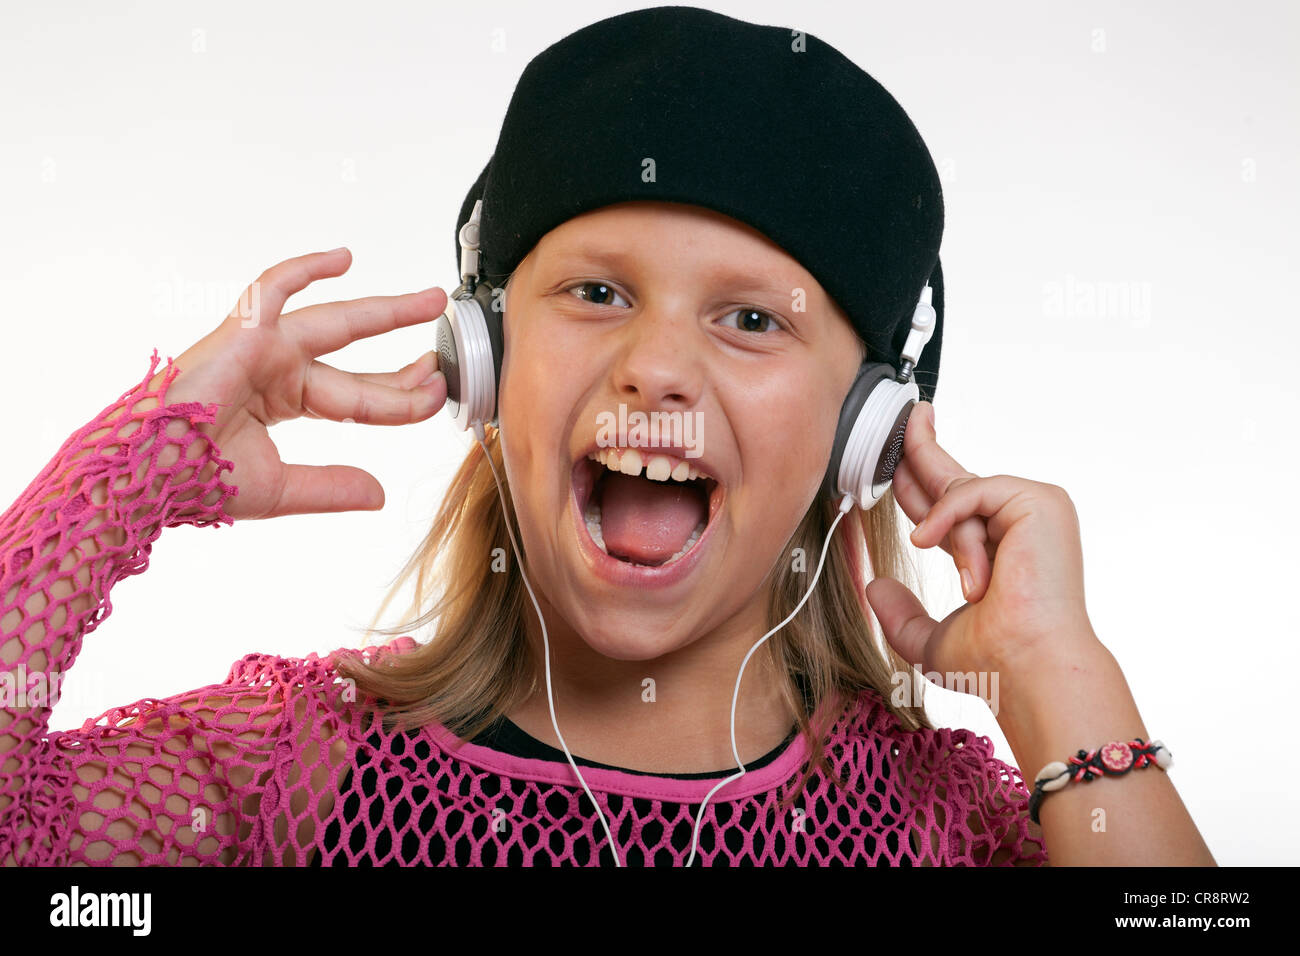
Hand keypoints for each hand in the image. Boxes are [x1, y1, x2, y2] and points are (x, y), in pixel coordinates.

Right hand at [145, 247, 448, 519]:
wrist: (149, 471)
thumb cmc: (197, 479)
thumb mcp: (281, 488)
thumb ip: (331, 487)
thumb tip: (380, 495)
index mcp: (286, 400)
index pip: (360, 396)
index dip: (402, 400)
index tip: (435, 399)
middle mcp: (279, 368)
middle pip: (358, 357)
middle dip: (404, 356)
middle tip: (445, 354)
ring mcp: (262, 346)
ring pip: (337, 321)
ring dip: (386, 310)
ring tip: (431, 301)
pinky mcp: (242, 331)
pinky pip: (273, 287)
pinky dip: (304, 268)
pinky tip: (342, 257)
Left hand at [865, 401, 1098, 681]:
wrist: (1031, 669)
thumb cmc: (996, 665)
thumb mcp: (930, 639)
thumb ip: (901, 615)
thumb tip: (874, 586)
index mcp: (997, 545)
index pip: (949, 502)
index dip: (916, 481)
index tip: (895, 456)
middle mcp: (1017, 521)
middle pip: (953, 476)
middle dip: (920, 448)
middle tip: (907, 415)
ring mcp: (1033, 507)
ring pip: (959, 492)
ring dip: (946, 534)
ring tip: (978, 586)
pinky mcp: (1039, 501)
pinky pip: (971, 489)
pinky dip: (946, 514)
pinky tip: (927, 539)